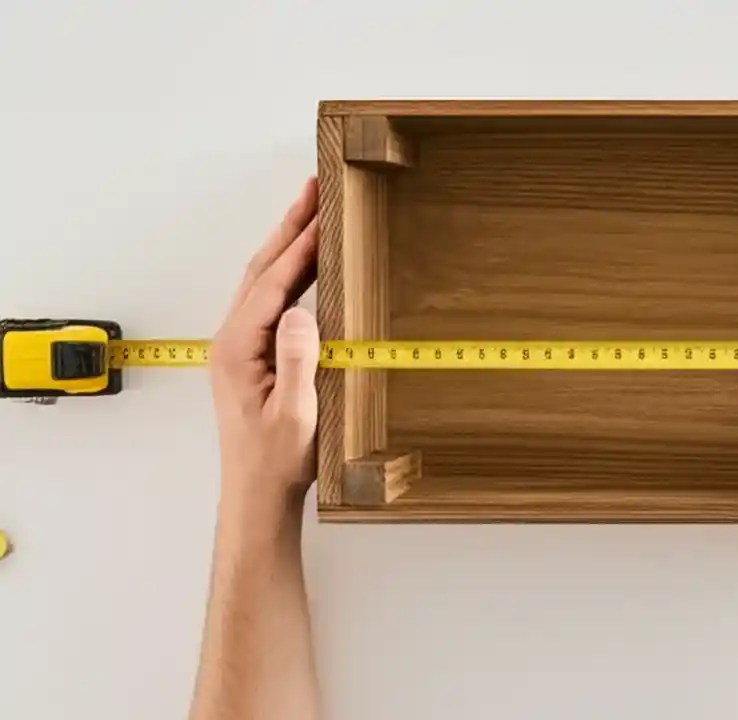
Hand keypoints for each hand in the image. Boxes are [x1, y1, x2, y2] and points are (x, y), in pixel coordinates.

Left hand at [210, 177, 320, 517]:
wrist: (257, 495)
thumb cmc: (278, 462)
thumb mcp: (296, 415)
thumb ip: (297, 362)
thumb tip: (300, 311)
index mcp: (238, 350)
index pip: (272, 284)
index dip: (299, 246)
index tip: (323, 212)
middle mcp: (230, 341)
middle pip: (261, 270)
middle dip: (289, 226)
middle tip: (313, 188)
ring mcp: (237, 347)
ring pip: (262, 281)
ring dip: (287, 244)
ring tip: (312, 212)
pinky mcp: (249, 356)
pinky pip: (268, 299)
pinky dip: (288, 272)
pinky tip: (306, 265)